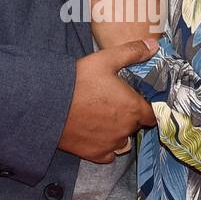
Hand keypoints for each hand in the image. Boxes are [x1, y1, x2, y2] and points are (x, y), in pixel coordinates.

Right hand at [57, 41, 158, 163]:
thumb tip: (153, 45)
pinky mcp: (96, 154)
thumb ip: (132, 52)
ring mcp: (111, 144)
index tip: (135, 101)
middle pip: (136, 126)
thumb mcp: (105, 59)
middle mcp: (126, 129)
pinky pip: (109, 154)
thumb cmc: (77, 81)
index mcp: (133, 108)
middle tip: (112, 104)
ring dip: (118, 132)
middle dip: (129, 116)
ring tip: (102, 119)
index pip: (152, 114)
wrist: (47, 105)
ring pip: (123, 141)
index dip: (146, 107)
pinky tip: (95, 133)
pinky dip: (106, 146)